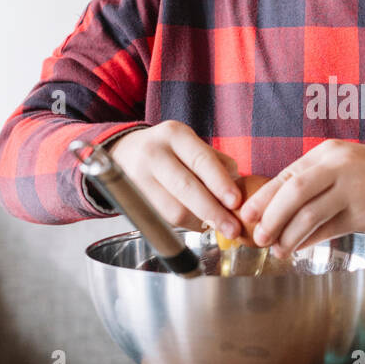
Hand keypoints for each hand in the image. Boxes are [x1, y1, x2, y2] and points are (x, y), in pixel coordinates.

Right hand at [108, 122, 244, 235]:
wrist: (125, 152)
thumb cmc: (170, 150)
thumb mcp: (191, 144)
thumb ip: (217, 163)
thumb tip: (239, 190)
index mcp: (175, 135)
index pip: (201, 160)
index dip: (220, 183)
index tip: (236, 202)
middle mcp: (154, 153)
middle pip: (186, 188)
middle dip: (213, 211)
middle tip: (233, 228)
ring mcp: (139, 177)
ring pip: (174, 210)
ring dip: (200, 222)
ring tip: (218, 226)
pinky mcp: (132, 200)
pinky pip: (164, 219)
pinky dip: (186, 225)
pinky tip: (198, 223)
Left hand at [236, 142, 364, 255]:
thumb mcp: (343, 169)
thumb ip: (313, 186)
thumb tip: (277, 211)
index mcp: (327, 154)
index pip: (286, 175)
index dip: (263, 197)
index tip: (246, 214)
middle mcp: (337, 167)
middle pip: (293, 192)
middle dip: (270, 217)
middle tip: (257, 236)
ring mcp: (351, 190)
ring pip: (308, 214)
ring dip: (288, 235)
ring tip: (277, 249)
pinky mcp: (363, 213)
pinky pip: (328, 229)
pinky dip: (308, 240)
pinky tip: (298, 248)